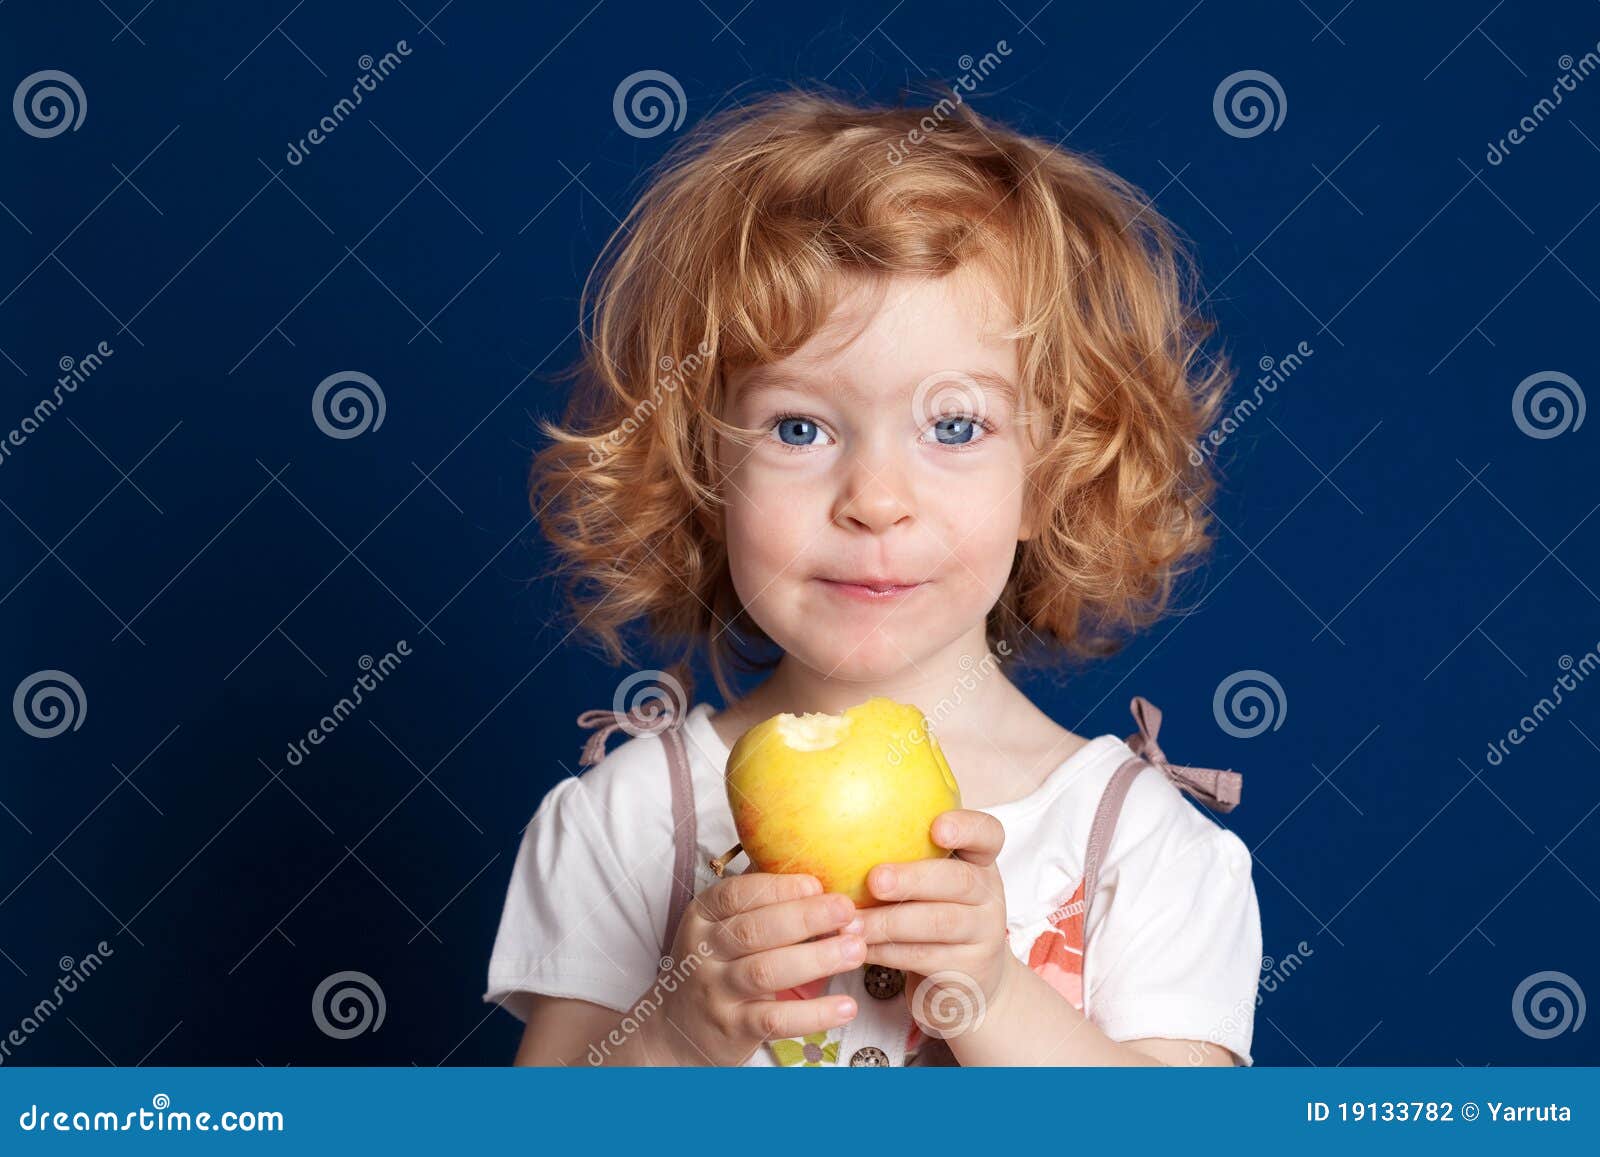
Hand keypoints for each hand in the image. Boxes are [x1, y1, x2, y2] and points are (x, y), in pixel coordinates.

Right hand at [646, 871, 863, 1065]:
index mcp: (701, 917)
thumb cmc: (714, 966)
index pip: (735, 894)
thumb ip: (758, 902)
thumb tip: (815, 870)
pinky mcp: (733, 1029)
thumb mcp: (720, 928)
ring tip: (855, 950)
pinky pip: (776, 1020)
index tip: (817, 884)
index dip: (778, 888)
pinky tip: (846, 1006)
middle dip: (806, 918)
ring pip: (766, 972)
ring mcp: (716, 992)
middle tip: (848, 912)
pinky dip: (814, 1014)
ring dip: (816, 960)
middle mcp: (703, 952)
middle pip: (755, 930)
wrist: (676, 1029)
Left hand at [855, 810, 1012, 1035]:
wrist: (964, 981)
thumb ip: (903, 855)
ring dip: (889, 922)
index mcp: (979, 861)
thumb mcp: (929, 881)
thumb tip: (837, 828)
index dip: (966, 828)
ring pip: (939, 923)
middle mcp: (988, 894)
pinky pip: (925, 957)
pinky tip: (859, 946)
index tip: (937, 828)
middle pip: (959, 880)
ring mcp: (983, 933)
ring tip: (851, 924)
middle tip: (875, 880)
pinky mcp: (969, 970)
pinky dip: (887, 951)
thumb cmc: (931, 914)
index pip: (988, 834)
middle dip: (914, 879)